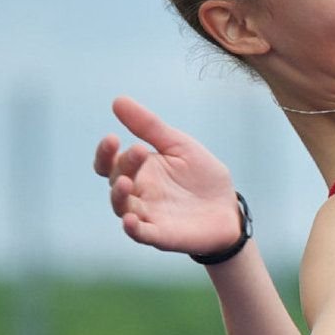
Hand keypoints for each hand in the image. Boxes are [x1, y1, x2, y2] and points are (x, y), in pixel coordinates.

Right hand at [93, 97, 242, 256]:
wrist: (229, 208)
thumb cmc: (202, 177)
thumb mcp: (179, 146)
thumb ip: (150, 126)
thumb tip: (118, 100)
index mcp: (139, 171)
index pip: (110, 162)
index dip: (105, 152)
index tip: (112, 138)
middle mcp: (138, 193)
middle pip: (117, 180)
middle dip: (124, 165)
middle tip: (139, 152)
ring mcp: (148, 215)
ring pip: (121, 207)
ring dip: (119, 195)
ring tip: (126, 183)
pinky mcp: (161, 235)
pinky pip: (140, 233)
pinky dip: (132, 228)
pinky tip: (130, 220)